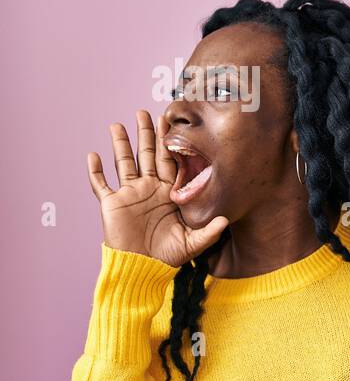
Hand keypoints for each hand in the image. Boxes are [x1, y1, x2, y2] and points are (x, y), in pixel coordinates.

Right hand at [86, 110, 228, 266]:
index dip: (169, 143)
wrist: (143, 268)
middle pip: (147, 155)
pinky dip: (95, 171)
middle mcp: (149, 188)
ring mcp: (129, 194)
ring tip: (117, 125)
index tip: (170, 123)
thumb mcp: (192, 243)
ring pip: (123, 163)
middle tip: (144, 112)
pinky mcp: (111, 204)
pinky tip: (93, 155)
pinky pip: (101, 184)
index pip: (170, 162)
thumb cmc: (168, 256)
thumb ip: (209, 231)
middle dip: (146, 134)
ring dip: (120, 144)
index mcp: (168, 192)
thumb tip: (227, 220)